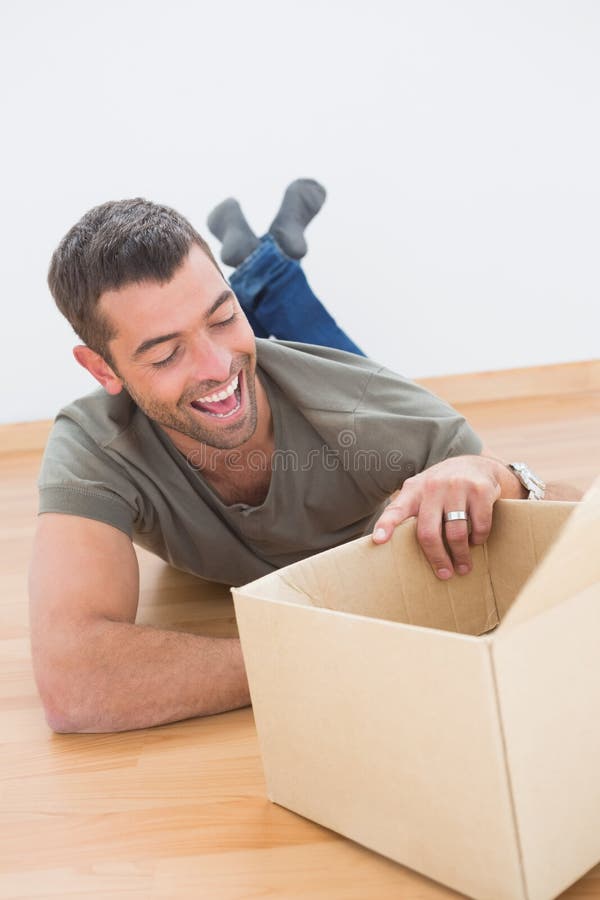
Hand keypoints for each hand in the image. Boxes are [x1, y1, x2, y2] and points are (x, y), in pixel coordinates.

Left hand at [372, 454, 522, 579]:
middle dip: (437, 558)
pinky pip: (479, 526)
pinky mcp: (480, 490)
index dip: (386, 525)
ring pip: (456, 533)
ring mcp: (457, 486)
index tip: (379, 540)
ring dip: (461, 555)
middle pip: (428, 532)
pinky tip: (476, 541)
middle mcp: (433, 486)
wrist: (475, 464)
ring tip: (464, 566)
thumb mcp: (422, 492)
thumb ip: (411, 512)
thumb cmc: (442, 488)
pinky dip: (479, 539)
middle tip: (444, 573)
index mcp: (414, 490)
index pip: (396, 509)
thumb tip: (396, 548)